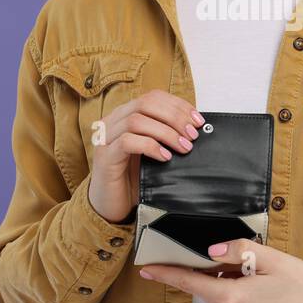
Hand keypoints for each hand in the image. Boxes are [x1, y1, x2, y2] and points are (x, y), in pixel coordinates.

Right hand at [86, 90, 203, 223]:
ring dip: (166, 132)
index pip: (153, 97)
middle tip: (192, 135)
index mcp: (125, 115)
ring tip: (183, 147)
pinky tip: (165, 157)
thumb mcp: (153, 151)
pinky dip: (150, 146)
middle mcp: (113, 121)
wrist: (110, 205)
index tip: (197, 120)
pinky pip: (127, 142)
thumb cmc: (133, 177)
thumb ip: (166, 136)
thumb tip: (194, 127)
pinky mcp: (105, 156)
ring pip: (136, 121)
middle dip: (174, 117)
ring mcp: (106, 138)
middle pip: (145, 104)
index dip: (177, 105)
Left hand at [139, 239, 302, 302]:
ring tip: (256, 284)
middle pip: (206, 290)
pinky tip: (257, 299)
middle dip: (215, 275)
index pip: (190, 282)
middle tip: (243, 267)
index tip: (146, 269)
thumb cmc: (298, 284)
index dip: (166, 274)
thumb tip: (209, 252)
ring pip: (217, 302)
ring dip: (226, 289)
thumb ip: (237, 250)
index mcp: (233, 297)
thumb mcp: (271, 258)